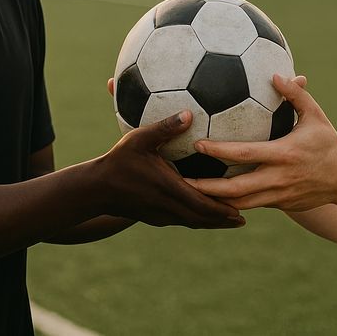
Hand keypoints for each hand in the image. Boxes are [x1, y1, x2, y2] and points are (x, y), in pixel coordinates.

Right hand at [97, 104, 244, 229]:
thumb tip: (188, 113)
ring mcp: (159, 215)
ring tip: (228, 218)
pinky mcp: (152, 217)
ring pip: (191, 222)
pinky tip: (200, 211)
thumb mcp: (139, 139)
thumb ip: (164, 127)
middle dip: (222, 220)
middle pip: (201, 219)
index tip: (242, 210)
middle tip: (242, 218)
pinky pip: (179, 220)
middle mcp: (166, 207)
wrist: (94, 190)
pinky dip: (195, 219)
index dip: (223, 210)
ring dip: (210, 222)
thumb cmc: (117, 161)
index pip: (201, 205)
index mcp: (168, 189)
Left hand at [187, 75, 336, 211]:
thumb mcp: (315, 115)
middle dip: (207, 186)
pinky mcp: (281, 206)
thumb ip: (295, 95)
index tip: (197, 144)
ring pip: (240, 203)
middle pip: (235, 188)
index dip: (219, 150)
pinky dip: (233, 204)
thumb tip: (276, 74)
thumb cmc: (328, 143)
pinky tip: (215, 200)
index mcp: (283, 154)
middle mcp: (278, 178)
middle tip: (182, 180)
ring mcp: (279, 196)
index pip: (244, 154)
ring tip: (191, 194)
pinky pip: (252, 206)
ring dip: (215, 200)